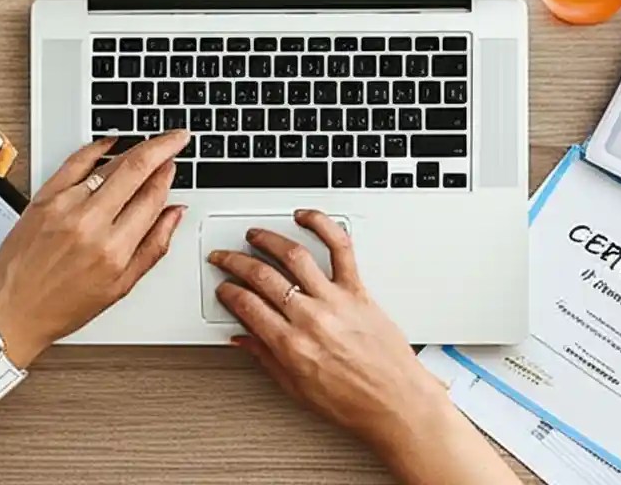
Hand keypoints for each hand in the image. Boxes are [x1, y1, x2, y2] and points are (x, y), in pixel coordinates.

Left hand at [0, 131, 188, 364]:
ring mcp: (65, 207)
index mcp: (114, 250)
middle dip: (162, 147)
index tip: (176, 163)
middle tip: (176, 137)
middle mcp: (91, 224)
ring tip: (149, 143)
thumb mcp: (120, 287)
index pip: (152, 197)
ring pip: (109, 164)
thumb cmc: (61, 304)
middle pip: (136, 169)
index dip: (168, 175)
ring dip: (134, 148)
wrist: (11, 308)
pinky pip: (76, 162)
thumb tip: (174, 214)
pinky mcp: (44, 198)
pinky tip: (111, 142)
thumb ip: (153, 247)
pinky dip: (96, 148)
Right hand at [208, 210, 449, 450]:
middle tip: (226, 257)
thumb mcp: (297, 389)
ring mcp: (335, 300)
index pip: (246, 305)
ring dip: (267, 239)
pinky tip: (306, 217)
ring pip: (293, 255)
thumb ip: (266, 358)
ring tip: (255, 235)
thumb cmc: (354, 402)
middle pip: (261, 276)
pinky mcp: (358, 290)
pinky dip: (322, 225)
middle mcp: (310, 318)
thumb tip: (243, 339)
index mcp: (291, 345)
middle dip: (235, 262)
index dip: (228, 292)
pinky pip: (341, 248)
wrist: (396, 403)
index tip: (224, 287)